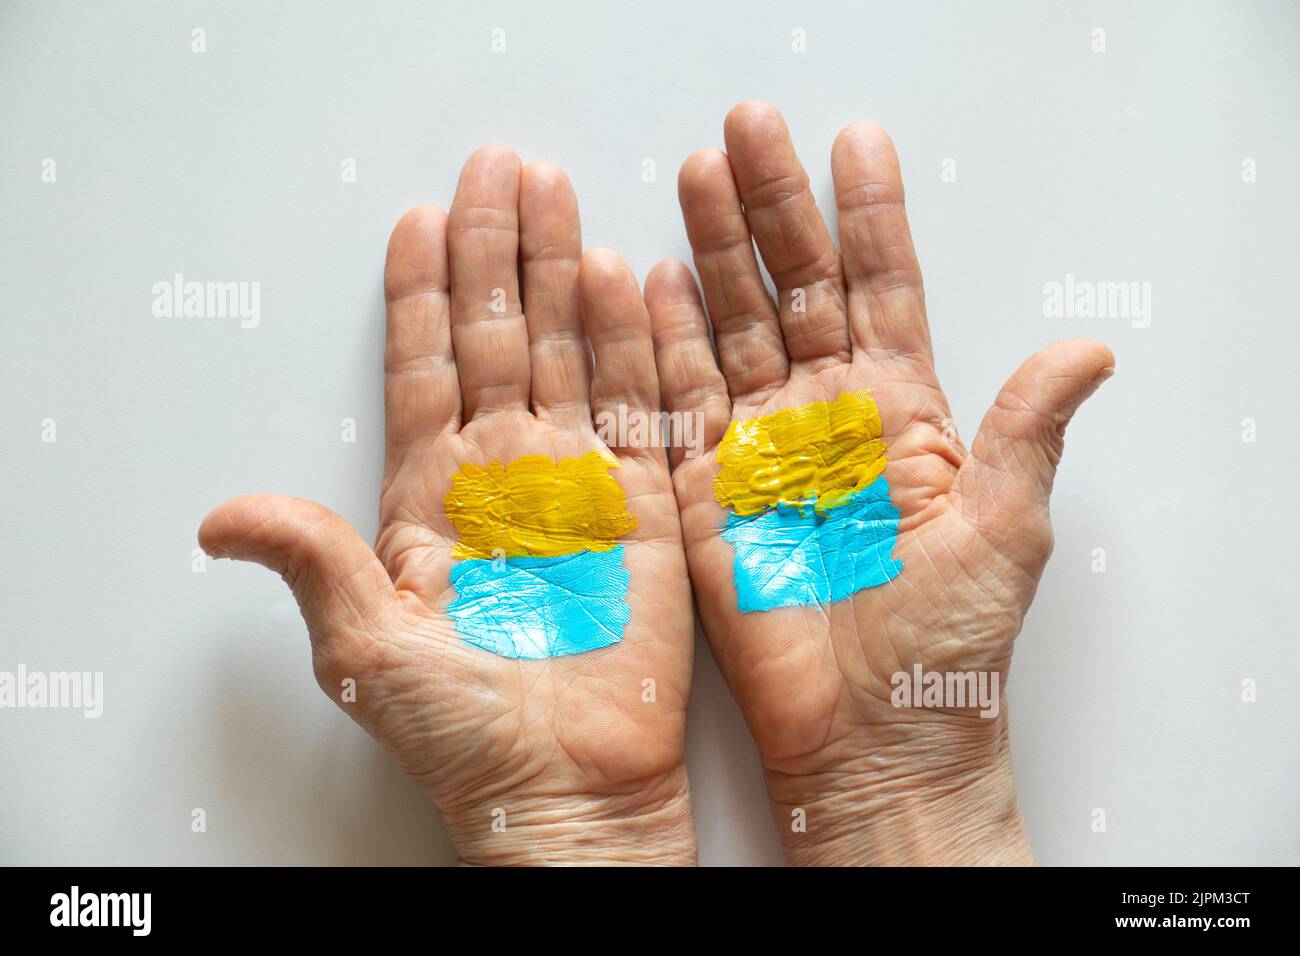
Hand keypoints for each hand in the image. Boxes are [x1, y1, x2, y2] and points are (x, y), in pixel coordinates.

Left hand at [200, 148, 695, 864]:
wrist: (569, 786)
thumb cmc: (466, 732)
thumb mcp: (367, 647)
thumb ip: (313, 561)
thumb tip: (219, 519)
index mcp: (432, 496)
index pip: (422, 367)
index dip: (419, 293)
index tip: (419, 218)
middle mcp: (504, 473)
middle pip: (497, 335)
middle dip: (497, 249)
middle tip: (499, 168)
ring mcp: (577, 482)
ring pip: (567, 350)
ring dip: (560, 270)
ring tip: (555, 192)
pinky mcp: (645, 503)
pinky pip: (641, 405)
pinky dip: (636, 341)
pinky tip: (626, 279)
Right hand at [644, 102, 1112, 864]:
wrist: (867, 735)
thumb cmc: (946, 646)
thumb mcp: (1006, 533)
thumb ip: (1027, 432)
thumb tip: (1089, 349)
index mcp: (904, 413)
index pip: (885, 288)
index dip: (870, 214)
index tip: (857, 142)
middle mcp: (828, 415)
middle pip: (797, 288)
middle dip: (771, 208)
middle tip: (748, 130)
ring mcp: (761, 447)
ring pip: (733, 328)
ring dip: (713, 254)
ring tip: (696, 177)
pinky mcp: (706, 489)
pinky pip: (677, 402)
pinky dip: (660, 342)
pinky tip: (647, 281)